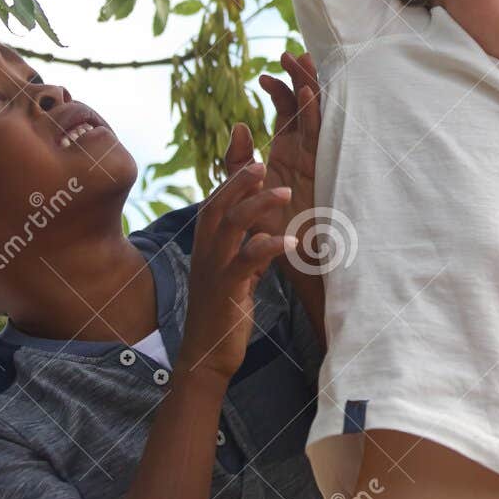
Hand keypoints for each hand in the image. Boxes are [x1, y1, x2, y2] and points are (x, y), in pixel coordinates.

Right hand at [178, 142, 295, 381]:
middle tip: (265, 161)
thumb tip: (263, 210)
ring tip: (285, 192)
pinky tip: (292, 242)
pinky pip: (247, 259)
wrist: (207, 352)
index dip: (233, 172)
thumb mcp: (236, 263)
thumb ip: (247, 235)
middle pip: (219, 202)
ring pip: (232, 224)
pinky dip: (269, 247)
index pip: (218, 196)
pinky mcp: (226, 288)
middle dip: (240, 179)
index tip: (251, 147)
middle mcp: (206, 248)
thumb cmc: (225, 304)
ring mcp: (214, 267)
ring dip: (258, 205)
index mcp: (207, 240)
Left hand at [258, 51, 320, 241]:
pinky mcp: (322, 166)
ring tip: (301, 59)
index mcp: (288, 150)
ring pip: (316, 112)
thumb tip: (239, 126)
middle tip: (292, 52)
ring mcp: (317, 155)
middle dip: (300, 76)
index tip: (265, 75)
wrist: (288, 257)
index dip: (279, 89)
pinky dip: (314, 111)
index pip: (287, 111)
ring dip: (308, 85)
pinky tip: (306, 92)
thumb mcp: (243, 187)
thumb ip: (236, 159)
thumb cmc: (268, 227)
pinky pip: (320, 133)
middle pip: (307, 104)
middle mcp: (305, 149)